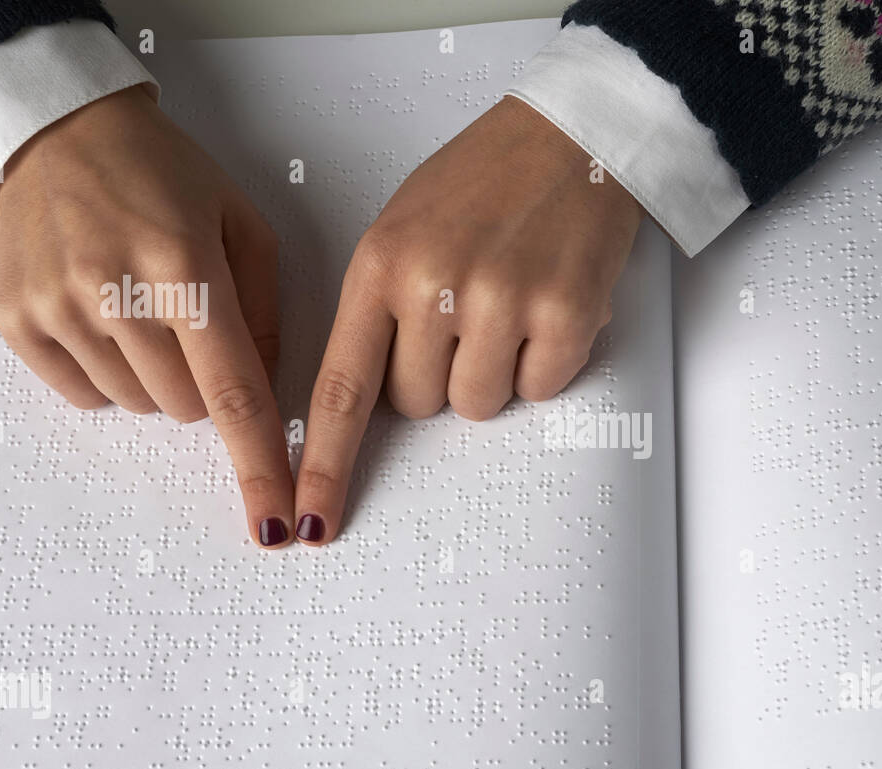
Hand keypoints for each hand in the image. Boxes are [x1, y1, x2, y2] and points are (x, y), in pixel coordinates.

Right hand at [0, 85, 293, 547]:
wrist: (61, 130)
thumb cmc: (168, 176)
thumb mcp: (243, 226)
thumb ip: (265, 312)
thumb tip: (269, 389)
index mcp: (184, 269)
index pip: (233, 393)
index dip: (260, 464)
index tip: (279, 522)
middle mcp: (114, 294)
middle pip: (186, 410)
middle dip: (206, 384)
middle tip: (193, 324)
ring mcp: (57, 311)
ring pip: (138, 408)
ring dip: (157, 377)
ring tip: (144, 307)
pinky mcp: (16, 322)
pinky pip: (83, 396)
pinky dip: (108, 373)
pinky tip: (105, 316)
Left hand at [294, 95, 645, 543]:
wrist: (574, 135)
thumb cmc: (485, 181)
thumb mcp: (404, 226)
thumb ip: (380, 308)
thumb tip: (373, 400)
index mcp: (381, 264)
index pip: (340, 387)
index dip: (323, 464)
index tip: (307, 520)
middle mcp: (434, 286)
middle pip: (417, 406)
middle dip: (438, 378)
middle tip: (466, 318)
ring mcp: (503, 302)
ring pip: (478, 405)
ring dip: (493, 372)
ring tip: (511, 306)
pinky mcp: (566, 316)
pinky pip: (541, 389)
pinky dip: (546, 362)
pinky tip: (548, 306)